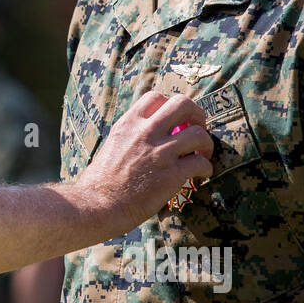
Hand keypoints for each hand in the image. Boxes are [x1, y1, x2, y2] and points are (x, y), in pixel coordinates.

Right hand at [72, 91, 212, 233]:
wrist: (97, 205)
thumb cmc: (99, 181)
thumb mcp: (112, 145)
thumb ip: (131, 136)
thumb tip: (148, 137)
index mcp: (128, 124)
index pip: (155, 97)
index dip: (170, 106)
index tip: (174, 120)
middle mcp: (145, 133)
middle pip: (183, 104)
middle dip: (197, 115)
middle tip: (197, 129)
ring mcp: (160, 153)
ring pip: (198, 133)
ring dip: (206, 143)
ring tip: (202, 154)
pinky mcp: (171, 175)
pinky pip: (201, 163)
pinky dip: (206, 168)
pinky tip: (201, 175)